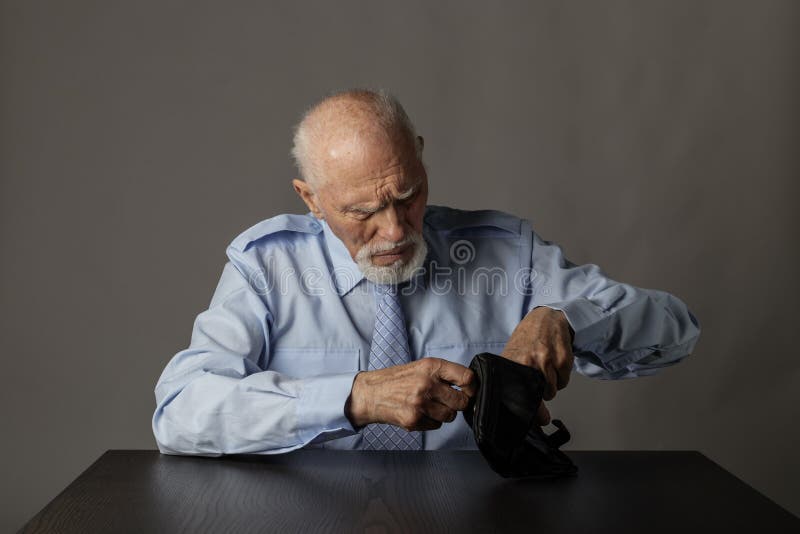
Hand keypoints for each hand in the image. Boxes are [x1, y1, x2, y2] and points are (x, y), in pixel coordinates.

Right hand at [345, 358, 475, 430]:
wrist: (371, 393)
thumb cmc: (398, 380)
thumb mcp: (421, 367)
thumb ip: (444, 374)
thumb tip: (470, 387)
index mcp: (431, 366)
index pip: (467, 377)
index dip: (472, 387)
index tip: (468, 391)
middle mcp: (427, 383)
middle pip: (462, 401)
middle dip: (458, 404)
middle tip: (447, 401)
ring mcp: (420, 403)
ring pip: (450, 416)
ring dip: (444, 413)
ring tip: (429, 406)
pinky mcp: (414, 419)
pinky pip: (436, 425)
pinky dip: (431, 421)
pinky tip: (419, 413)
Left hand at [502, 306, 574, 424]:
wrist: (547, 319)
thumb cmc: (528, 339)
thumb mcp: (512, 354)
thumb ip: (506, 378)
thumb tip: (491, 406)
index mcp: (513, 362)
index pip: (518, 394)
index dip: (527, 409)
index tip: (534, 419)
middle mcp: (529, 362)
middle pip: (540, 396)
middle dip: (540, 394)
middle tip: (538, 381)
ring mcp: (547, 361)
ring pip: (552, 391)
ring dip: (551, 385)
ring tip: (545, 370)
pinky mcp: (563, 360)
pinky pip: (564, 382)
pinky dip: (561, 377)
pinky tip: (555, 364)